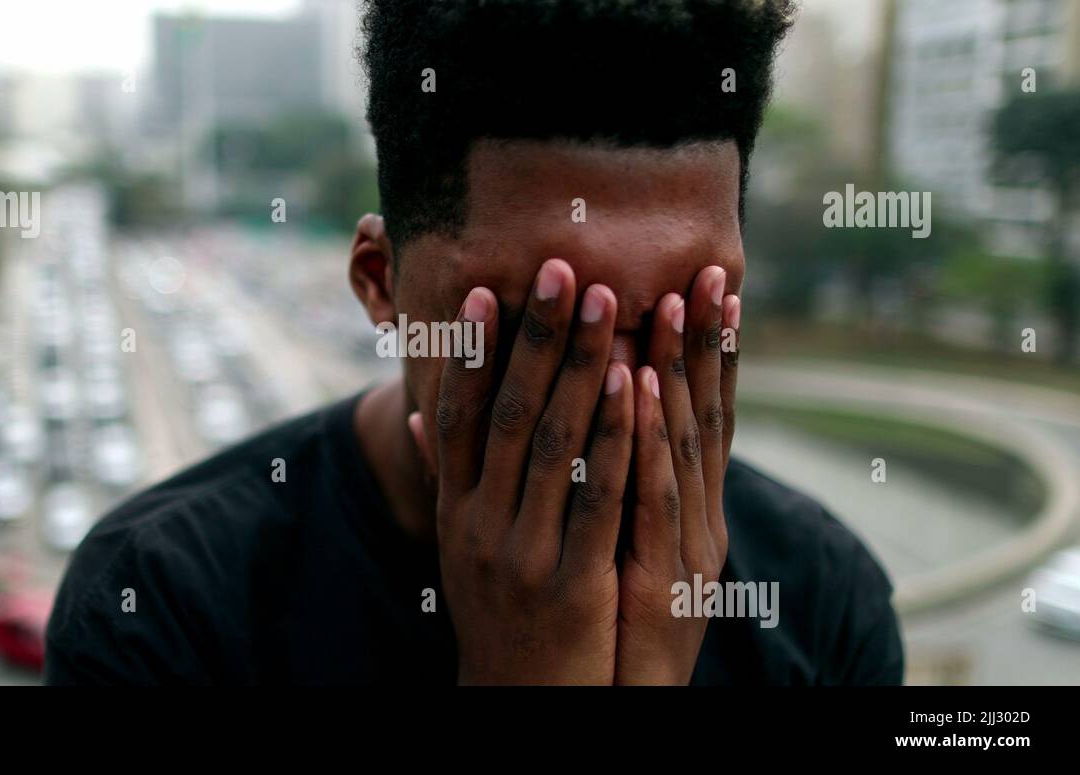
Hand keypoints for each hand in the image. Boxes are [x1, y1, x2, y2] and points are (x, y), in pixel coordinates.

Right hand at [409, 258, 633, 684]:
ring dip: (580, 366)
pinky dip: (614, 437)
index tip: (483, 287)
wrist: (523, 705)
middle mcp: (479, 526)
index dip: (469, 352)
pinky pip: (595, 498)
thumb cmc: (499, 612)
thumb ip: (446, 478)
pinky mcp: (571, 583)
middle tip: (560, 265)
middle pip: (508, 416)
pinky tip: (636, 385)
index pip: (459, 418)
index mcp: (455, 512)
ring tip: (603, 301)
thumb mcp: (459, 546)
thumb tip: (418, 414)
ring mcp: (522, 554)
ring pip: (551, 446)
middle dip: (536, 337)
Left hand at [615, 265, 739, 684]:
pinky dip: (643, 437)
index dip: (711, 349)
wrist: (615, 700)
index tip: (711, 282)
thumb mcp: (618, 541)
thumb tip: (589, 423)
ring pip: (680, 442)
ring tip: (668, 300)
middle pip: (703, 416)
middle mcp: (697, 518)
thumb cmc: (612, 617)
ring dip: (676, 368)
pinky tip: (635, 386)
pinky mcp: (656, 573)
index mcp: (688, 507)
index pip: (702, 412)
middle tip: (708, 268)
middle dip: (704, 341)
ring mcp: (682, 545)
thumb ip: (610, 481)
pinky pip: (648, 494)